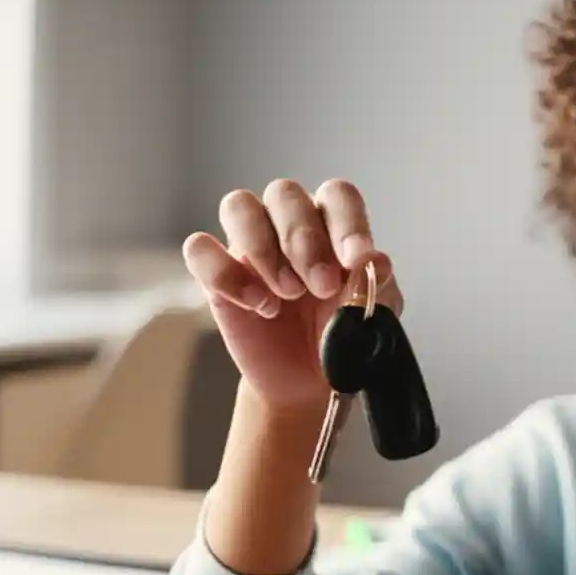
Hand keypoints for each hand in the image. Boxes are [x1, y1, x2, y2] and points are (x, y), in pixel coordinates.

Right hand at [182, 179, 402, 409]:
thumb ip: (374, 284)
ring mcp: (249, 247)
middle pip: (284, 193)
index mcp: (332, 225)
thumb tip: (376, 260)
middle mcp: (287, 225)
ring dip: (264, 248)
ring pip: (238, 205)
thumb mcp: (370, 313)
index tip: (357, 260)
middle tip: (322, 286)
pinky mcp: (217, 277)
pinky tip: (260, 305)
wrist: (310, 381)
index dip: (347, 222)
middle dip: (303, 239)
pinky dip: (226, 274)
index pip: (337, 195)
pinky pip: (200, 249)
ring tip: (288, 293)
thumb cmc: (342, 335)